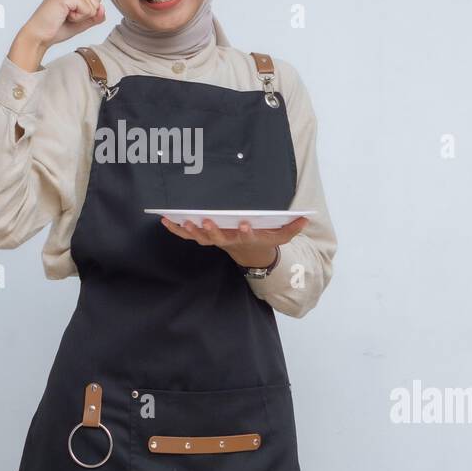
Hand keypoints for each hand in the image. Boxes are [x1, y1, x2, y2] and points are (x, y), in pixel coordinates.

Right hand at [9, 0, 105, 71]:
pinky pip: (88, 9)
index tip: (67, 14)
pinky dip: (78, 18)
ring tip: (63, 16)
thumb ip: (96, 15)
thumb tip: (103, 9)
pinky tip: (62, 15)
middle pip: (97, 1)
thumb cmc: (55, 28)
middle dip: (84, 14)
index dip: (85, 13)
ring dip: (80, 17)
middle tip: (64, 16)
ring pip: (94, 6)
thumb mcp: (82, 21)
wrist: (38, 37)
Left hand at [159, 216, 308, 268]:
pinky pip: (187, 235)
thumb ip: (292, 227)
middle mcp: (228, 240)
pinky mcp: (203, 237)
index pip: (247, 234)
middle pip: (218, 237)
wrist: (247, 252)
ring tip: (182, 220)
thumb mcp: (279, 235)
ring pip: (201, 237)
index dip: (245, 230)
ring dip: (191, 230)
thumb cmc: (262, 239)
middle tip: (206, 222)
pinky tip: (164, 220)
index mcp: (246, 237)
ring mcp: (214, 239)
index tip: (245, 223)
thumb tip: (307, 218)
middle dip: (212, 230)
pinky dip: (175, 229)